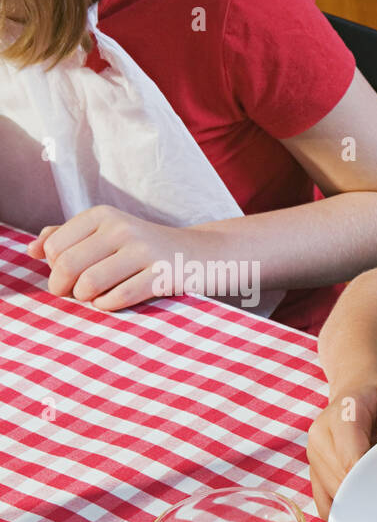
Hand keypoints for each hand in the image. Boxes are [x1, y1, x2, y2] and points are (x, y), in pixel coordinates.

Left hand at [28, 205, 200, 310]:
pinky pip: (118, 298)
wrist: (199, 253)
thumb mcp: (107, 233)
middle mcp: (122, 229)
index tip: (66, 276)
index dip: (53, 268)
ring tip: (93, 298)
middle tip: (71, 294)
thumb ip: (67, 236)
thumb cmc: (144, 248)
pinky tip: (111, 303)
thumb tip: (32, 250)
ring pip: (90, 283)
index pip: (55, 246)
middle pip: (69, 265)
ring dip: (85, 298)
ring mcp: (144, 252)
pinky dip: (107, 306)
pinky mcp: (161, 275)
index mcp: (103, 216)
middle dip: (63, 287)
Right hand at [306, 376, 376, 520]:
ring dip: (358, 498)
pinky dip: (344, 508)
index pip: (351, 461)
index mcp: (339, 419)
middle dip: (369, 491)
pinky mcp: (314, 471)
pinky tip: (363, 501)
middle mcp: (319, 439)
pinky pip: (324, 503)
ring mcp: (313, 457)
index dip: (373, 479)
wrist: (356, 389)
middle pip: (342, 483)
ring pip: (333, 496)